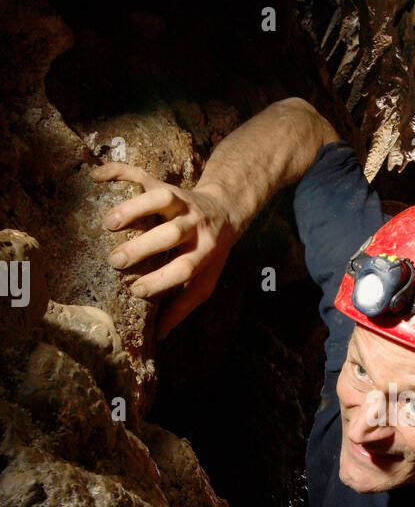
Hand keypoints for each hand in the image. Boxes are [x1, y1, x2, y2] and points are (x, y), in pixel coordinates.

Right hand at [91, 162, 237, 338]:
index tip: (135, 291)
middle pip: (171, 234)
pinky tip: (98, 176)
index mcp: (205, 251)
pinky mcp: (165, 184)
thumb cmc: (209, 253)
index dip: (161, 280)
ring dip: (135, 208)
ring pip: (160, 199)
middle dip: (144, 247)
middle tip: (115, 261)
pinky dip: (120, 171)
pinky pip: (143, 174)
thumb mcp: (204, 281)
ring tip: (109, 223)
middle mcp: (195, 225)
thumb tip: (160, 335)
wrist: (225, 210)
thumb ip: (183, 306)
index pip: (184, 267)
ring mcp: (181, 202)